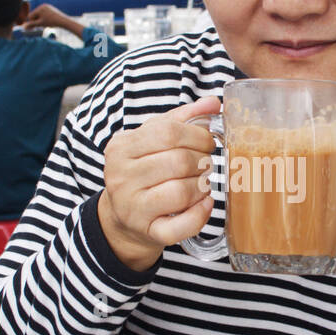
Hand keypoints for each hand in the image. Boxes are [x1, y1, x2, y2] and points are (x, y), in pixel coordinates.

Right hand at [25, 3, 66, 29]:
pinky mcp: (51, 8)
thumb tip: (23, 27)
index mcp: (39, 8)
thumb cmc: (52, 22)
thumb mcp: (41, 24)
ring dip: (40, 20)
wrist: (64, 21)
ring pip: (39, 14)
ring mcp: (47, 6)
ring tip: (47, 23)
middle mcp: (42, 5)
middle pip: (35, 15)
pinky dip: (45, 18)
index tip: (37, 26)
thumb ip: (31, 24)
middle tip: (43, 25)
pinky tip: (49, 21)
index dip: (32, 22)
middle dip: (37, 21)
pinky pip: (44, 13)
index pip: (30, 16)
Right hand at [97, 94, 220, 269]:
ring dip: (202, 186)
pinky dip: (200, 214)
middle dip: (202, 161)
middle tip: (206, 164)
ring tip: (202, 182)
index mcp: (122, 147)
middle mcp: (121, 176)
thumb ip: (181, 118)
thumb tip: (213, 103)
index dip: (197, 135)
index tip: (207, 142)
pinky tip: (205, 204)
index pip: (168, 132)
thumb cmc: (144, 171)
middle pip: (178, 161)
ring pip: (181, 192)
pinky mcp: (147, 231)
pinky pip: (180, 226)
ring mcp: (132, 207)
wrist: (122, 217)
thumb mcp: (152, 140)